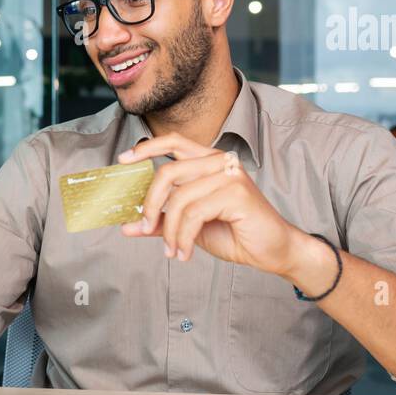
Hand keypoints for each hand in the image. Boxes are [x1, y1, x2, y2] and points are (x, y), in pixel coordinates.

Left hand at [116, 132, 302, 275]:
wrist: (273, 251)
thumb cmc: (236, 233)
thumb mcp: (191, 226)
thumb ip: (162, 222)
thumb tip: (127, 226)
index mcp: (208, 161)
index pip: (174, 142)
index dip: (147, 147)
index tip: (122, 159)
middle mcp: (219, 162)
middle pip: (168, 172)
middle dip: (149, 203)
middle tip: (144, 227)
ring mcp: (229, 175)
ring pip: (180, 199)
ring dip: (170, 231)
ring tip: (173, 251)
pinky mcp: (237, 193)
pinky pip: (195, 214)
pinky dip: (184, 237)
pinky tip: (185, 253)